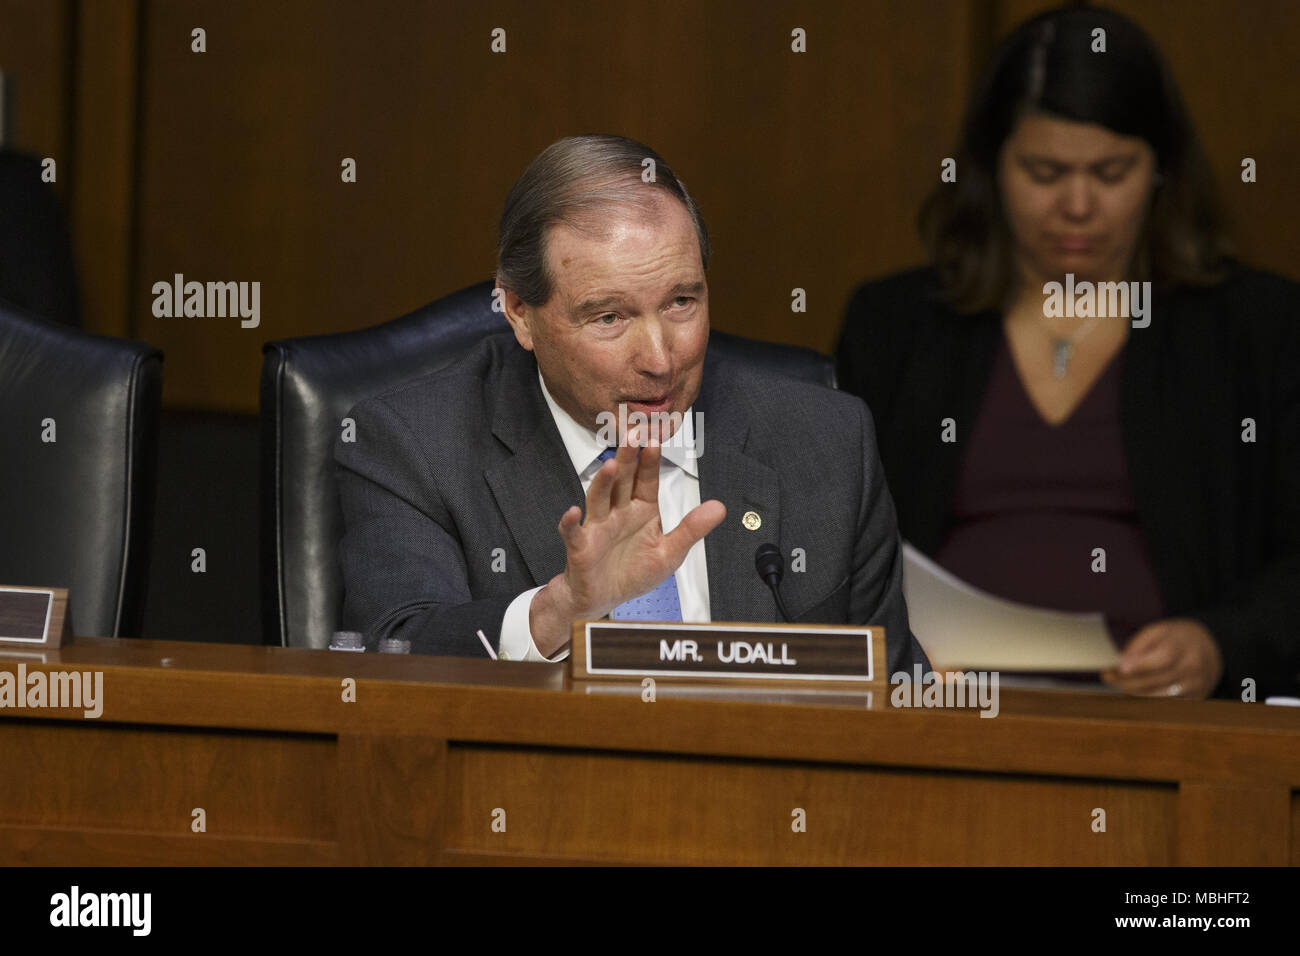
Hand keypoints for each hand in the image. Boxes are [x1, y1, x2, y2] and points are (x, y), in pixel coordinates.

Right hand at [529, 427, 725, 655]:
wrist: (604, 599)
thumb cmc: (633, 573)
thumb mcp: (670, 552)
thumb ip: (692, 529)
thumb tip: (720, 507)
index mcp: (641, 510)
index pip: (646, 479)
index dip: (651, 460)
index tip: (656, 438)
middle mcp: (618, 513)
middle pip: (622, 481)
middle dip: (627, 458)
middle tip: (633, 435)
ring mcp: (597, 527)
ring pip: (598, 499)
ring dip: (603, 482)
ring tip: (610, 466)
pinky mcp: (581, 547)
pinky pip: (573, 533)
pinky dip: (570, 522)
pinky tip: (573, 512)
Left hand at [1101, 618, 1222, 698]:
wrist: (1212, 647)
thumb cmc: (1177, 637)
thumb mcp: (1158, 630)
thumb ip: (1139, 646)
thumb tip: (1121, 663)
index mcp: (1183, 646)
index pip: (1160, 660)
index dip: (1138, 666)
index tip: (1117, 669)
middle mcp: (1192, 668)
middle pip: (1154, 680)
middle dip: (1125, 680)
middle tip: (1106, 676)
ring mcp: (1196, 686)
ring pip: (1156, 695)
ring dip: (1132, 690)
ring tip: (1116, 681)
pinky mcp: (1196, 698)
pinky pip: (1165, 702)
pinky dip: (1146, 696)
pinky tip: (1134, 688)